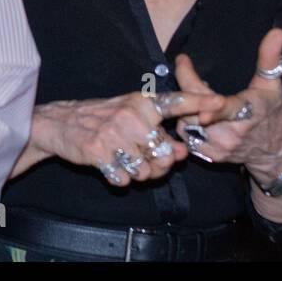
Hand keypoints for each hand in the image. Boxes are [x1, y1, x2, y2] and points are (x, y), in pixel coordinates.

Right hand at [34, 89, 226, 185]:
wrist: (60, 123)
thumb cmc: (103, 120)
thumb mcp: (133, 116)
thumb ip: (160, 133)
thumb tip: (181, 152)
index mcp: (142, 102)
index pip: (175, 101)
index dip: (199, 102)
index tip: (221, 102)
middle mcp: (130, 115)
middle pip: (163, 153)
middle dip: (159, 166)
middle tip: (146, 161)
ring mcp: (113, 133)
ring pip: (144, 170)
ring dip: (138, 174)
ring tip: (125, 161)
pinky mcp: (97, 151)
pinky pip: (123, 179)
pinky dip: (119, 179)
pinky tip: (110, 165)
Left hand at [174, 28, 281, 184]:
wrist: (275, 151)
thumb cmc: (273, 113)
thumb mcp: (273, 84)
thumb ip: (270, 57)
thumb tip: (278, 32)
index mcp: (247, 114)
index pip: (218, 104)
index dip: (195, 85)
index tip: (183, 61)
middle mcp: (230, 134)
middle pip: (194, 111)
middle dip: (186, 89)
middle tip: (184, 67)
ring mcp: (219, 148)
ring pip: (185, 124)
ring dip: (185, 105)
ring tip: (193, 89)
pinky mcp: (210, 156)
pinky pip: (186, 136)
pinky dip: (185, 121)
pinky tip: (193, 108)